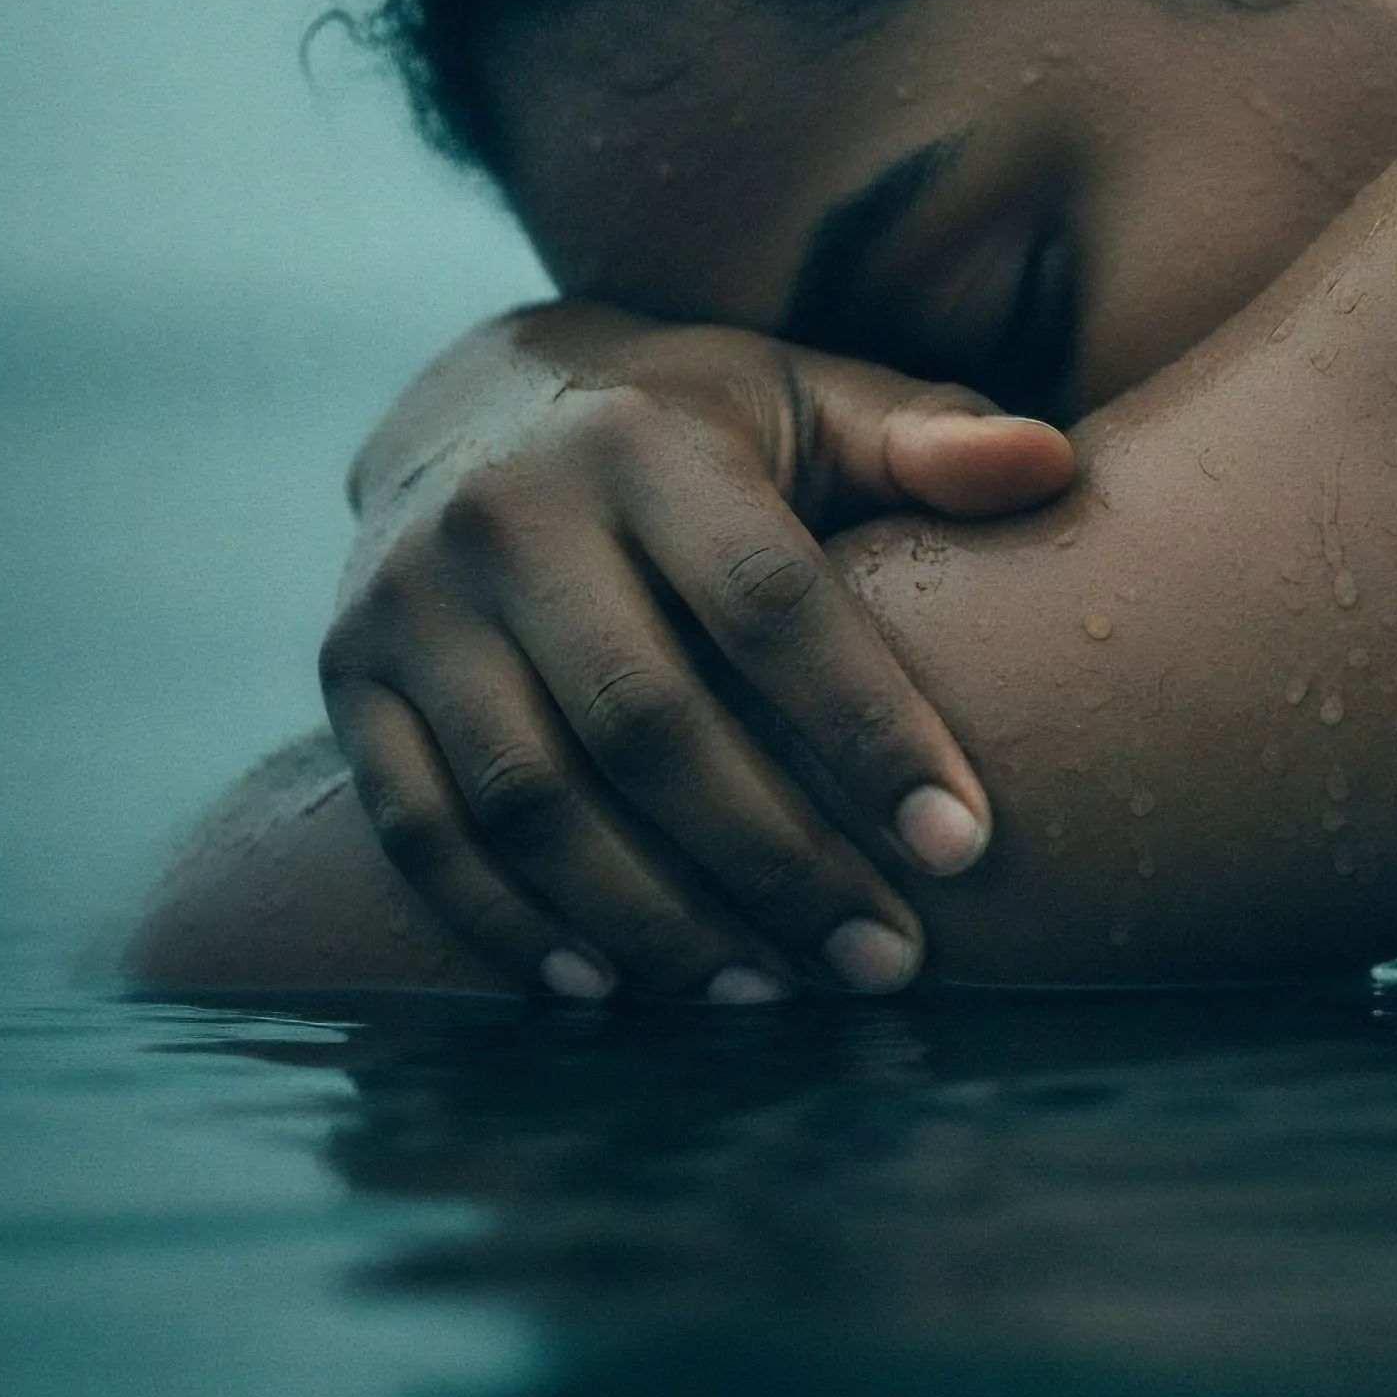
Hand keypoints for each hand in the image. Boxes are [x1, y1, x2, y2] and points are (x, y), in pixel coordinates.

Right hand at [319, 303, 1074, 1002]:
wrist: (472, 402)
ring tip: (771, 994)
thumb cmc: (704, 427)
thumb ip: (927, 442)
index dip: (869, 731)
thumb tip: (1050, 465)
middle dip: (777, 862)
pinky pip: (421, 829)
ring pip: (532, 799)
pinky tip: (611, 992)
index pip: (771, 606)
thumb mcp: (814, 402)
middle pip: (650, 726)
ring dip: (655, 917)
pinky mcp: (346, 678)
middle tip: (885, 961)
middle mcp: (507, 516)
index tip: (965, 845)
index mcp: (645, 442)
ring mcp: (409, 603)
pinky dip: (510, 924)